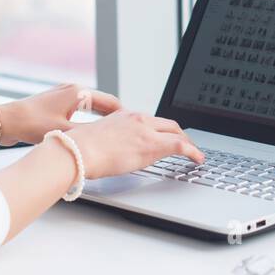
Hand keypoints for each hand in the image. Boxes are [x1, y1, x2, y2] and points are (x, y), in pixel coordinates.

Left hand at [0, 83, 119, 145]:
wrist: (5, 121)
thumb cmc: (31, 124)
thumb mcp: (65, 132)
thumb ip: (88, 134)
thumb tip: (106, 139)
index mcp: (78, 93)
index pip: (110, 101)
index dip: (123, 114)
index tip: (132, 124)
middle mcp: (71, 90)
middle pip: (101, 102)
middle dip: (114, 116)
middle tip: (125, 129)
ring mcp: (61, 96)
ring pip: (89, 105)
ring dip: (100, 117)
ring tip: (110, 130)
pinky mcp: (53, 103)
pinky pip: (77, 109)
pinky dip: (86, 118)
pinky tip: (87, 130)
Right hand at [65, 110, 203, 179]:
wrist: (76, 151)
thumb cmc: (78, 149)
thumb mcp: (96, 139)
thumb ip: (109, 141)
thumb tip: (110, 151)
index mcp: (124, 116)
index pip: (151, 120)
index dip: (163, 130)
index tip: (166, 136)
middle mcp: (138, 119)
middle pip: (168, 124)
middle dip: (180, 134)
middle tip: (186, 144)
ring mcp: (146, 130)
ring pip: (176, 132)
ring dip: (187, 143)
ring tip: (194, 153)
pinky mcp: (152, 144)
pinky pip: (180, 145)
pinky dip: (192, 152)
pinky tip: (198, 159)